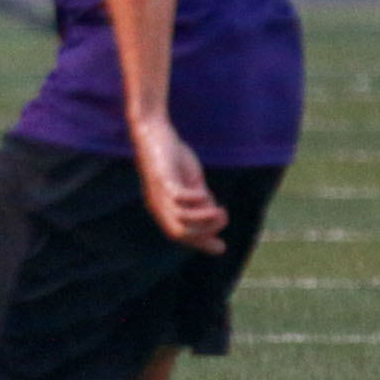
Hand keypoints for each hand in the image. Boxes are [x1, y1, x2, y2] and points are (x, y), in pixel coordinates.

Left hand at [130, 119, 228, 255]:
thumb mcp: (190, 181)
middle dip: (204, 234)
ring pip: (179, 221)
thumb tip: (215, 215)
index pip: (179, 235)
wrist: (155, 132)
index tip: (220, 247)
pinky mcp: (162, 177)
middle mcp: (158, 204)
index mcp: (163, 208)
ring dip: (205, 219)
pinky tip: (205, 192)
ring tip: (221, 209)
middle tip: (224, 218)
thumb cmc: (172, 157)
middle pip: (178, 234)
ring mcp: (159, 192)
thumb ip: (200, 198)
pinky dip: (194, 199)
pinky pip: (177, 197)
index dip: (200, 243)